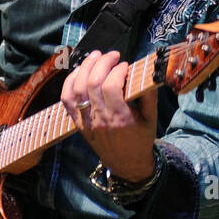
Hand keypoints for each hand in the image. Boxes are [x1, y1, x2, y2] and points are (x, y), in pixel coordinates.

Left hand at [61, 50, 157, 180]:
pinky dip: (70, 82)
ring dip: (85, 67)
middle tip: (112, 55)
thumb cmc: (140, 139)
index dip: (118, 70)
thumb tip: (146, 72)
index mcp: (120, 119)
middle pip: (92, 83)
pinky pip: (66, 99)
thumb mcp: (151, 119)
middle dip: (102, 63)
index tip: (126, 65)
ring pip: (77, 88)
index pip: (112, 86)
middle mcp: (99, 119)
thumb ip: (149, 95)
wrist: (126, 163)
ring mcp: (85, 121)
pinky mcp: (77, 122)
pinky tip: (80, 71)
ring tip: (96, 56)